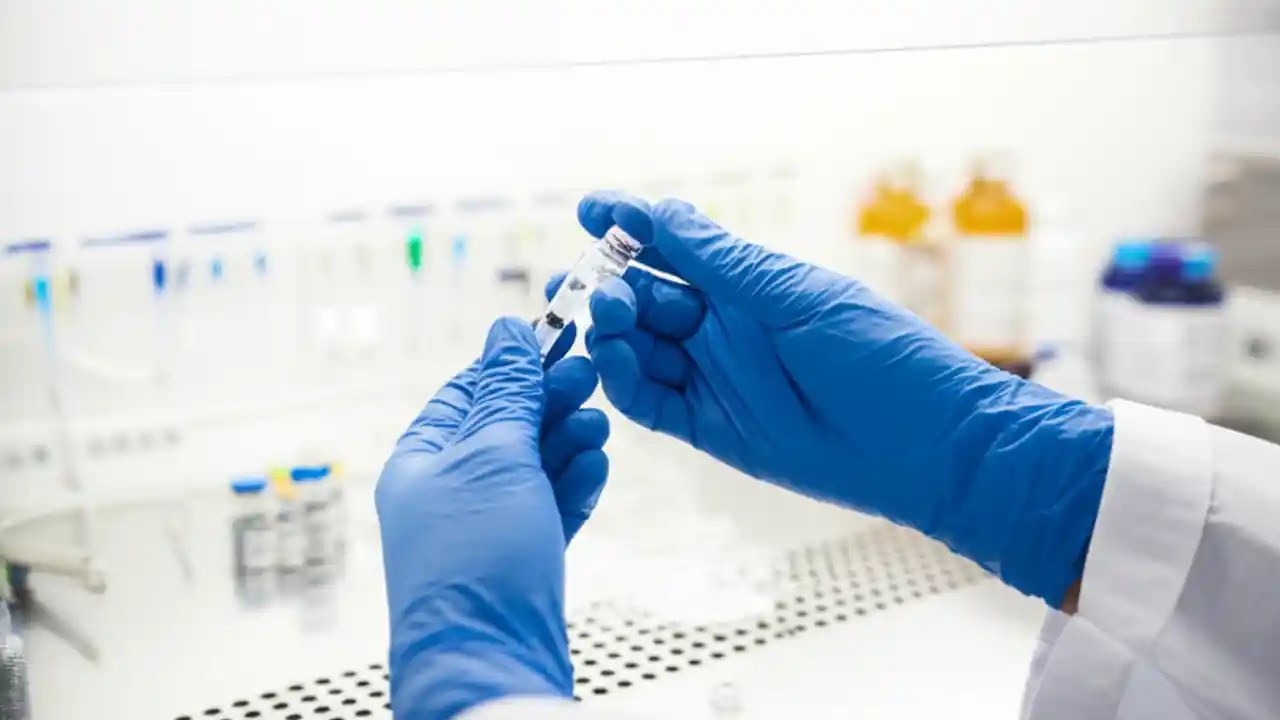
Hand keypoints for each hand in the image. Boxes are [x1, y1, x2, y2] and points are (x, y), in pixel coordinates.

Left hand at [376, 318, 608, 718]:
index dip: (516, 360)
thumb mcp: (493, 455)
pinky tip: (595, 467)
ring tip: (597, 423)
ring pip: (534, 464)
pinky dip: (574, 484)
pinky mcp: (521, 558)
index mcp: (420, 460)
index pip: (469, 389)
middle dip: (550, 398)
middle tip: (589, 373)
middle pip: (506, 423)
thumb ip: (506, 392)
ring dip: (568, 438)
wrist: (491, 663)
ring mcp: (485, 527)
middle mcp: (448, 491)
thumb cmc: (474, 565)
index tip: (559, 332)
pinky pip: (552, 506)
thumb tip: (507, 331)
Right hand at [555, 192, 1112, 605]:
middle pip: (646, 299)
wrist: (929, 446)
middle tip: (580, 280)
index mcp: (749, 286)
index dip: (630, 227)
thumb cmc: (883, 357)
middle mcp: (725, 329)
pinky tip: (613, 364)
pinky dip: (625, 384)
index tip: (592, 210)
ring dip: (612, 331)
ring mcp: (716, 379)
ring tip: (604, 317)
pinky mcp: (712, 430)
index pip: (675, 248)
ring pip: (640, 349)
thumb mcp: (800, 299)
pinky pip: (653, 404)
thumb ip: (727, 264)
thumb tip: (665, 212)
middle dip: (608, 284)